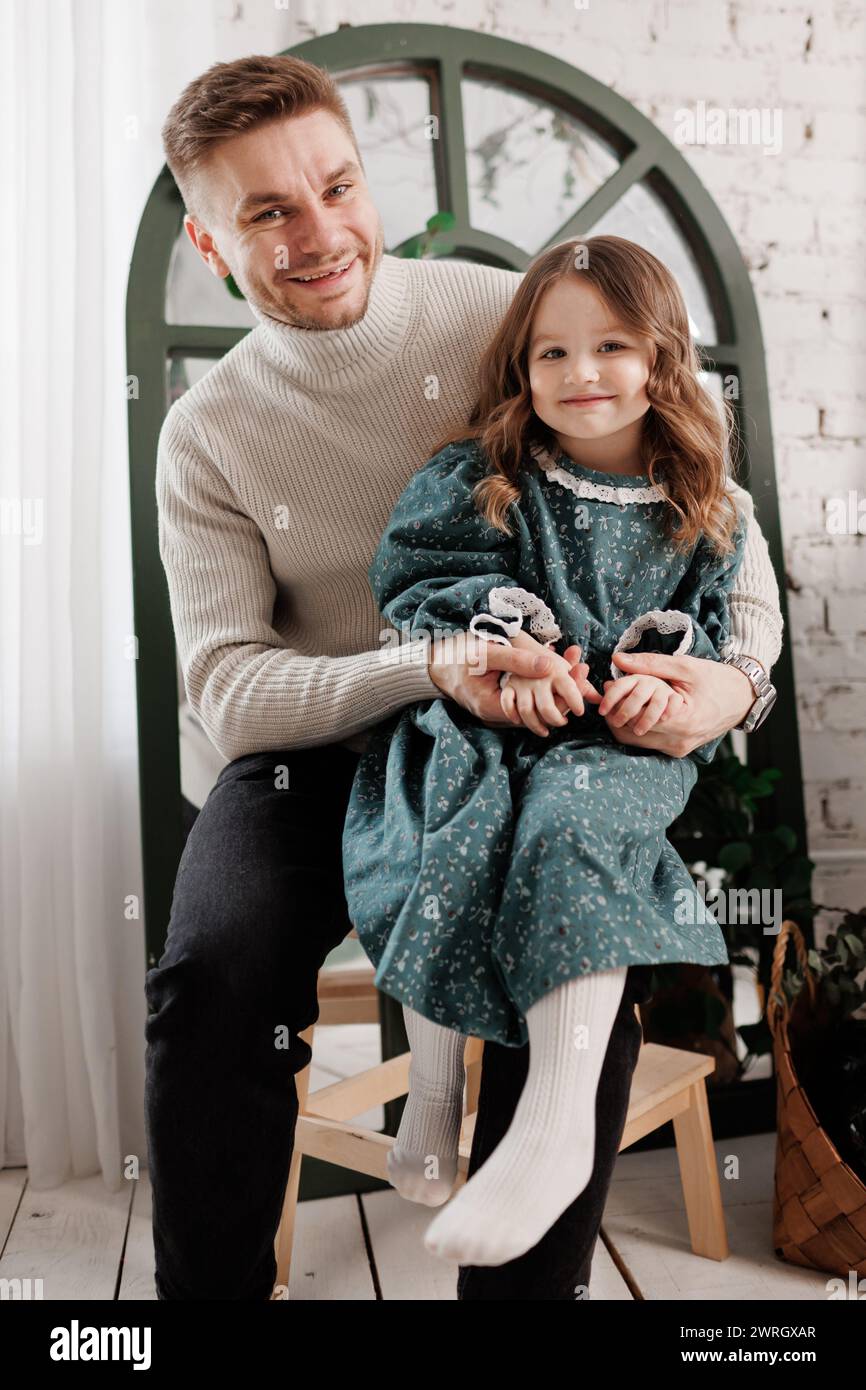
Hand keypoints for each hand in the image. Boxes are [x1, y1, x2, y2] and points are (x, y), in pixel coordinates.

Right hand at [427, 628, 598, 729]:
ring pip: (537, 700)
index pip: (540, 710)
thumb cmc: (454, 657)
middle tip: (583, 665)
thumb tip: (550, 665)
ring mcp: (502, 707)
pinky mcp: (504, 698)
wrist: (433, 662)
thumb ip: (516, 660)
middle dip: (565, 687)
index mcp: (496, 708)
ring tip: (576, 661)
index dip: (563, 693)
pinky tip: (555, 661)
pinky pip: (528, 693)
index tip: (580, 671)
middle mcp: (501, 714)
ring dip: (556, 682)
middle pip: (542, 708)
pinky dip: (542, 680)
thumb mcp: (484, 654)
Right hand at [500, 631, 601, 735]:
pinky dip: (513, 714)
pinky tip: (520, 721)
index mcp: (556, 671)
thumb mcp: (567, 671)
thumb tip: (599, 699)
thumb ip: (583, 685)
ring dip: (537, 725)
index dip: (575, 702)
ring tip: (546, 730)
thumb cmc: (550, 665)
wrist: (521, 647)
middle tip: (563, 722)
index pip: (569, 689)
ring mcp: (521, 683)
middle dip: (556, 720)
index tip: (579, 711)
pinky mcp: (508, 686)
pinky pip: (507, 703)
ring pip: (527, 711)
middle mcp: (538, 678)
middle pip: (547, 707)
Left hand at [599, 649, 757, 755]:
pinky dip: (638, 726)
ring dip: (625, 720)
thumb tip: (617, 660)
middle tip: (610, 692)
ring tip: (622, 699)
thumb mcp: (683, 666)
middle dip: (617, 711)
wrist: (744, 697)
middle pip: (631, 732)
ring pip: (636, 740)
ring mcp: (678, 749)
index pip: (635, 718)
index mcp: (682, 721)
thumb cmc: (716, 679)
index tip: (610, 685)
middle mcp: (679, 742)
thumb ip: (649, 664)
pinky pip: (649, 742)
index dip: (618, 701)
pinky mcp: (678, 751)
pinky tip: (637, 709)